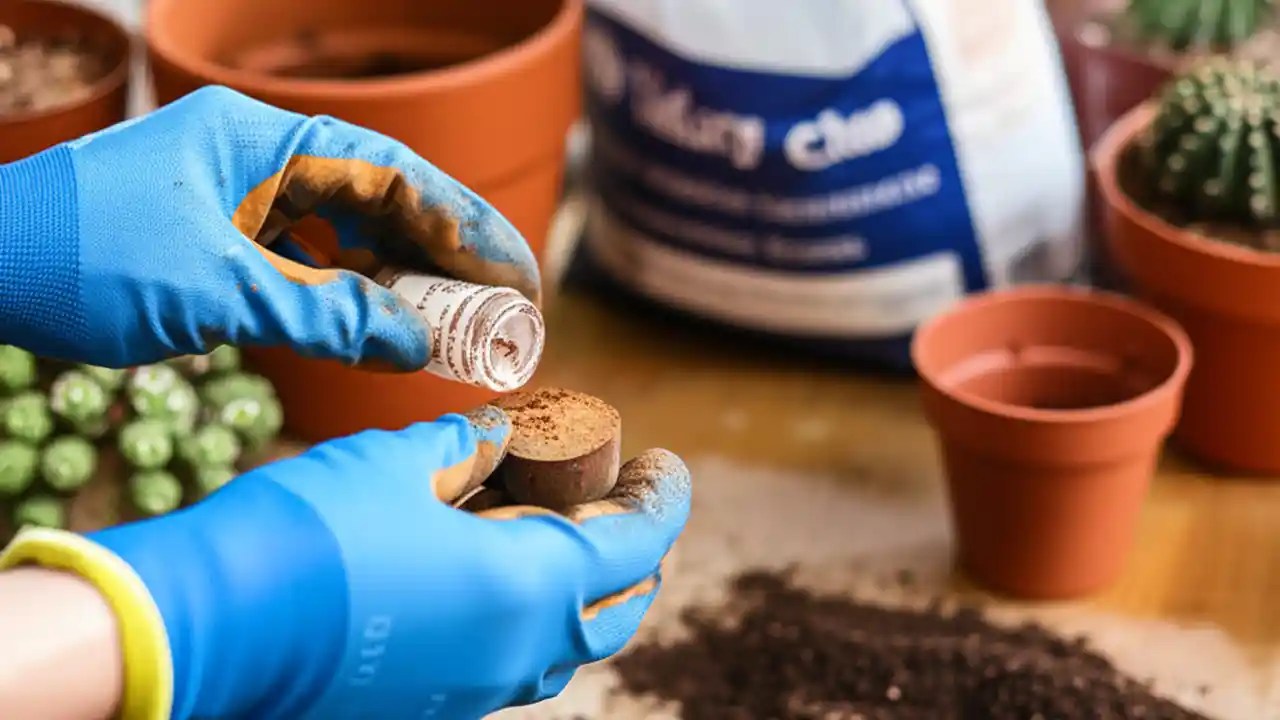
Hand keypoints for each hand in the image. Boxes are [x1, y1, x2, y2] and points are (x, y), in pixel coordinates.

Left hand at [0, 85, 539, 368]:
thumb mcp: (218, 291)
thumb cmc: (81, 259)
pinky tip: (373, 327)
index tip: (513, 270)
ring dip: (395, 280)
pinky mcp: (216, 236)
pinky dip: (341, 295)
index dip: (463, 223)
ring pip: (342, 233)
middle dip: (439, 254)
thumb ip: (327, 315)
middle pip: (376, 199)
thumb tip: (416, 344)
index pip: (391, 172)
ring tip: (451, 325)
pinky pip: (301, 260)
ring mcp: (235, 196)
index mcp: (262, 139)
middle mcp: (257, 158)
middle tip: (500, 305)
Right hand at [0, 408, 690, 718]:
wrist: (211, 628)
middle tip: (627, 504)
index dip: (661, 498)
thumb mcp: (398, 464)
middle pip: (615, 611)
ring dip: (586, 595)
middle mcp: (516, 652)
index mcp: (527, 587)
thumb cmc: (309, 534)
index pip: (635, 543)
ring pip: (565, 647)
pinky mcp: (431, 704)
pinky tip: (497, 579)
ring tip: (567, 538)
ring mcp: (474, 690)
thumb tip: (500, 434)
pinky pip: (511, 665)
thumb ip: (467, 447)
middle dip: (637, 556)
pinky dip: (530, 622)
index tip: (666, 464)